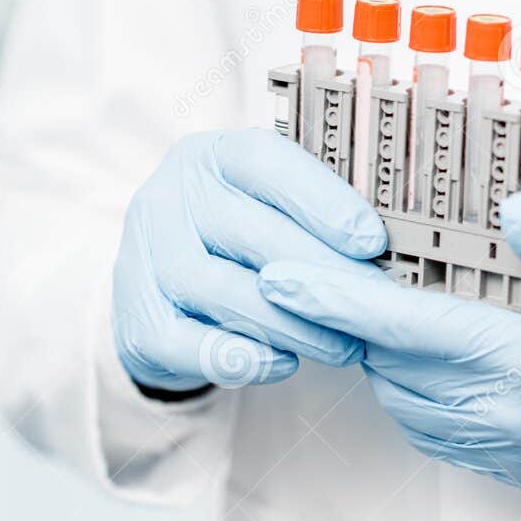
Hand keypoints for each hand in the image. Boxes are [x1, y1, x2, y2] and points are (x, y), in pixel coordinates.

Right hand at [113, 129, 386, 391]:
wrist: (162, 289)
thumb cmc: (237, 241)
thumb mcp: (266, 205)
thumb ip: (313, 211)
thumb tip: (384, 243)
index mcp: (210, 156)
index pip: (264, 163)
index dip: (322, 201)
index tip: (371, 242)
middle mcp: (168, 196)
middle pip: (250, 233)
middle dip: (322, 275)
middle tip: (373, 308)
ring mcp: (143, 257)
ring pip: (221, 290)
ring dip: (291, 324)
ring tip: (343, 347)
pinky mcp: (136, 318)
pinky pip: (190, 344)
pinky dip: (242, 358)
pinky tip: (284, 363)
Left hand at [257, 191, 520, 487]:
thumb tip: (513, 209)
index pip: (407, 329)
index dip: (336, 301)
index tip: (279, 276)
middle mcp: (510, 420)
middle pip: (392, 371)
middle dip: (343, 325)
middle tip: (308, 274)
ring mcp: (513, 451)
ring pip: (408, 407)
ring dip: (379, 360)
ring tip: (362, 307)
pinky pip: (439, 432)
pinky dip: (414, 392)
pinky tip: (420, 354)